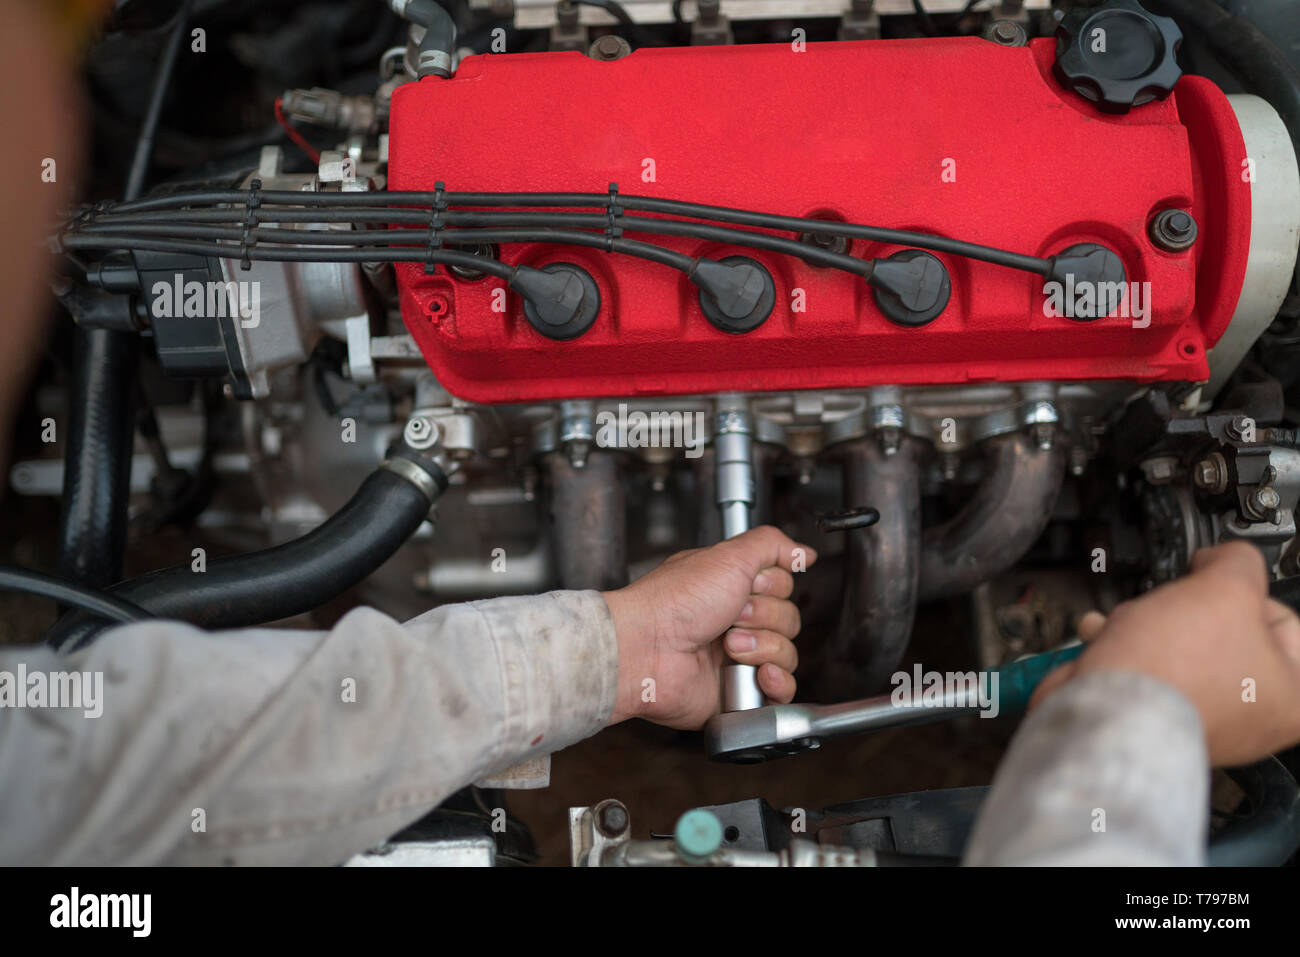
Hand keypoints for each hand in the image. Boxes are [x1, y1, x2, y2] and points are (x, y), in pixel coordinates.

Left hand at [602, 526, 815, 729]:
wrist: (647, 649)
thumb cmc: (674, 602)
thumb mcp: (728, 555)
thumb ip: (771, 545)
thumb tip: (804, 552)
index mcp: (732, 588)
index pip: (783, 588)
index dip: (771, 588)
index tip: (748, 587)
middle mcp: (735, 622)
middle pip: (789, 620)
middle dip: (764, 618)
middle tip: (732, 618)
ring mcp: (738, 659)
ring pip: (787, 654)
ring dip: (763, 648)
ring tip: (728, 648)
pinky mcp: (740, 693)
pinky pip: (782, 692)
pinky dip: (776, 683)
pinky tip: (757, 674)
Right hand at [1031, 541, 1299, 765]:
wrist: (1105, 711)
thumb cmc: (1174, 670)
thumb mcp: (1227, 586)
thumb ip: (1238, 561)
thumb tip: (1225, 557)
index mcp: (1292, 697)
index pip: (1282, 619)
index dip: (1244, 589)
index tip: (1217, 579)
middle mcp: (1252, 719)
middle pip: (1223, 632)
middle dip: (1183, 608)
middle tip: (1174, 603)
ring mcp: (1203, 722)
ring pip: (1180, 649)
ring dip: (1146, 624)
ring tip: (1130, 619)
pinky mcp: (1158, 720)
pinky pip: (1149, 672)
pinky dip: (1125, 649)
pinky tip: (1107, 636)